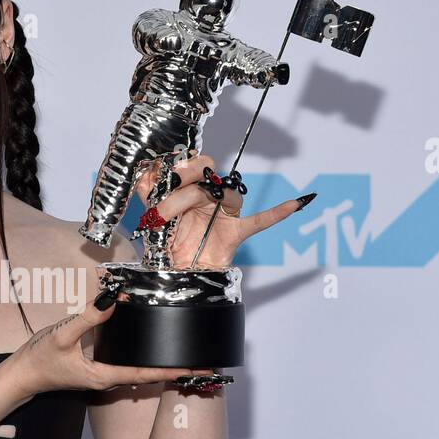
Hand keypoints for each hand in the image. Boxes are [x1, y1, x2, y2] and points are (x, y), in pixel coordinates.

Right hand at [3, 291, 213, 395]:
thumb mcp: (62, 335)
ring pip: (140, 369)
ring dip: (162, 365)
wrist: (23, 374)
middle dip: (175, 370)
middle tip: (202, 364)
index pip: (146, 373)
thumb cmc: (40, 360)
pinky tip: (152, 347)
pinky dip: (145, 357)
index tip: (195, 369)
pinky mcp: (98, 366)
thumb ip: (87, 318)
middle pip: (149, 374)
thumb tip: (112, 302)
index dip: (172, 371)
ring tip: (185, 358)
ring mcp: (104, 373)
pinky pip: (128, 362)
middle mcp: (108, 377)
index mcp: (104, 375)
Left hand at [133, 149, 313, 269]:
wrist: (176, 276)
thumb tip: (142, 173)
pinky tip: (295, 203)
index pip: (192, 162)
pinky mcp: (235, 231)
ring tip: (166, 218)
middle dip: (180, 183)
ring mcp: (224, 213)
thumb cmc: (167, 245)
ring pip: (221, 193)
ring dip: (187, 200)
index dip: (175, 166)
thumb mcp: (150, 214)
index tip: (155, 178)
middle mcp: (210, 197)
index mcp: (193, 189)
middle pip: (205, 172)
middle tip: (160, 201)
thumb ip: (147, 191)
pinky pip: (261, 220)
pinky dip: (278, 212)